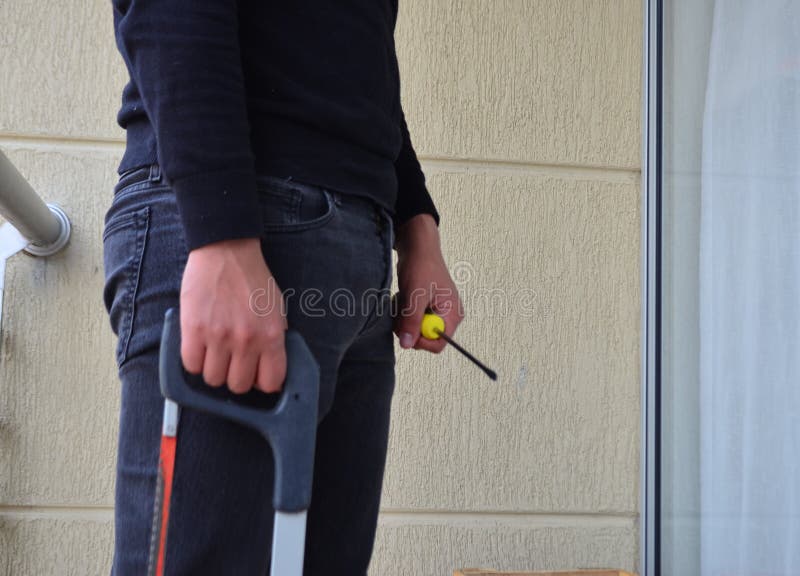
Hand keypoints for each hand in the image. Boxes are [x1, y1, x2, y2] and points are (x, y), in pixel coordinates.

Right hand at [179, 237, 287, 393]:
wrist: (226, 251)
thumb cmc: (252, 280)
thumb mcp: (277, 310)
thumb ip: (275, 340)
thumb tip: (272, 370)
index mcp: (271, 335)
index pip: (271, 382)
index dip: (262, 383)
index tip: (256, 376)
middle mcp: (247, 340)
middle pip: (238, 386)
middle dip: (235, 377)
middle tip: (232, 362)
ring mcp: (219, 336)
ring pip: (213, 379)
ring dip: (214, 370)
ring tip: (215, 352)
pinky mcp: (194, 329)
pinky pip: (191, 365)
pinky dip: (194, 361)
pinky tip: (200, 347)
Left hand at [394, 214, 463, 352]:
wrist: (417, 247)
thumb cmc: (421, 265)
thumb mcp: (415, 295)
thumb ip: (412, 321)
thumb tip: (407, 344)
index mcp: (452, 314)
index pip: (439, 343)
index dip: (421, 340)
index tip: (407, 328)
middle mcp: (447, 316)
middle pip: (425, 338)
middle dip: (409, 328)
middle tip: (401, 311)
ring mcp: (436, 312)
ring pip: (415, 330)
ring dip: (404, 319)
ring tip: (402, 300)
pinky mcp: (425, 308)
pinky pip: (411, 320)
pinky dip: (403, 313)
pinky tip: (403, 299)